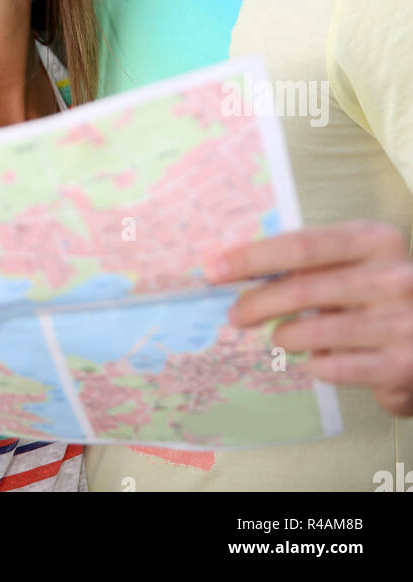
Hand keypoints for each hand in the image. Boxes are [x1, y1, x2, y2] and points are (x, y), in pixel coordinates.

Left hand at [205, 220, 412, 416]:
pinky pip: (336, 368)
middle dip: (257, 302)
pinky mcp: (401, 365)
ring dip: (285, 336)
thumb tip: (237, 268)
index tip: (213, 269)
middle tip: (234, 314)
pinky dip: (314, 365)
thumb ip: (311, 261)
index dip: (252, 257)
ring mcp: (402, 322)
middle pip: (303, 288)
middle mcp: (393, 277)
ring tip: (279, 337)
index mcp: (375, 240)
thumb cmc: (381, 290)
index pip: (301, 245)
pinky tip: (313, 360)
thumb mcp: (357, 260)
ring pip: (317, 331)